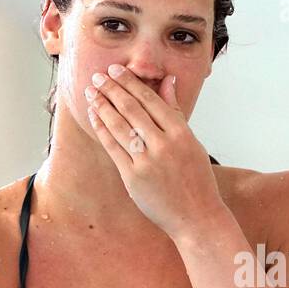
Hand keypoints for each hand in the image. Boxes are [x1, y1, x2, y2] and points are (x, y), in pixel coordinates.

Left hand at [84, 64, 226, 240]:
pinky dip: (102, 129)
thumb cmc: (196, 179)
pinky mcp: (133, 177)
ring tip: (91, 92)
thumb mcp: (192, 142)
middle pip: (132, 109)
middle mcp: (164, 145)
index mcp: (182, 133)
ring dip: (102, 106)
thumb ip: (176, 112)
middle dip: (112, 89)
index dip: (130, 83)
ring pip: (119, 126)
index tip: (116, 70)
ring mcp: (148, 162)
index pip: (151, 100)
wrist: (197, 217)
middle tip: (97, 76)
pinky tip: (95, 116)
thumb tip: (168, 80)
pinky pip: (113, 147)